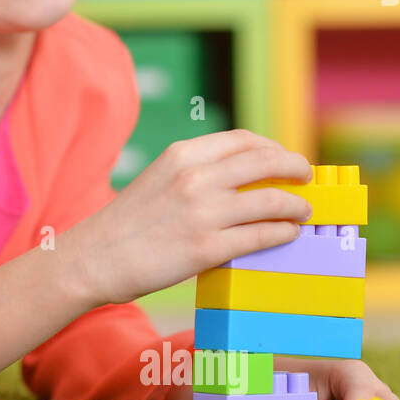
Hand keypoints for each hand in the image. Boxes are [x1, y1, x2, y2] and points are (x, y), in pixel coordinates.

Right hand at [66, 129, 312, 305]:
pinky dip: (283, 232)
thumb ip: (195, 173)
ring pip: (272, 200)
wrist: (93, 258)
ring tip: (303, 211)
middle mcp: (195, 177)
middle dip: (295, 168)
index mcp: (182, 155)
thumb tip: (241, 178)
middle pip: (266, 163)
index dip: (272, 147)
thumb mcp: (158, 179)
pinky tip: (288, 234)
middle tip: (306, 177)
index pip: (243, 140)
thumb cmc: (125, 224)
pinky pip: (261, 235)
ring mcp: (203, 213)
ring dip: (296, 205)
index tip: (283, 158)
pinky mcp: (206, 248)